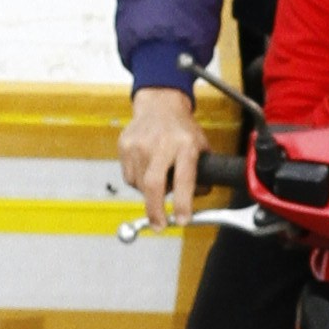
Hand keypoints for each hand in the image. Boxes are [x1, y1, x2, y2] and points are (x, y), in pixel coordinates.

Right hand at [120, 87, 205, 219]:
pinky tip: (146, 169)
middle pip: (153, 185)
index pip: (184, 178)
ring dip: (149, 193)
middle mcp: (162, 143)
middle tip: (159, 225)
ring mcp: (140, 144)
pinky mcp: (125, 145)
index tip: (182, 220)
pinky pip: (129, 177)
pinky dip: (138, 182)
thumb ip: (203, 175)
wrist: (159, 103)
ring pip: (140, 185)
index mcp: (185, 144)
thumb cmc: (182, 129)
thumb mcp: (201, 147)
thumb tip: (195, 200)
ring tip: (159, 178)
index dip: (183, 203)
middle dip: (155, 210)